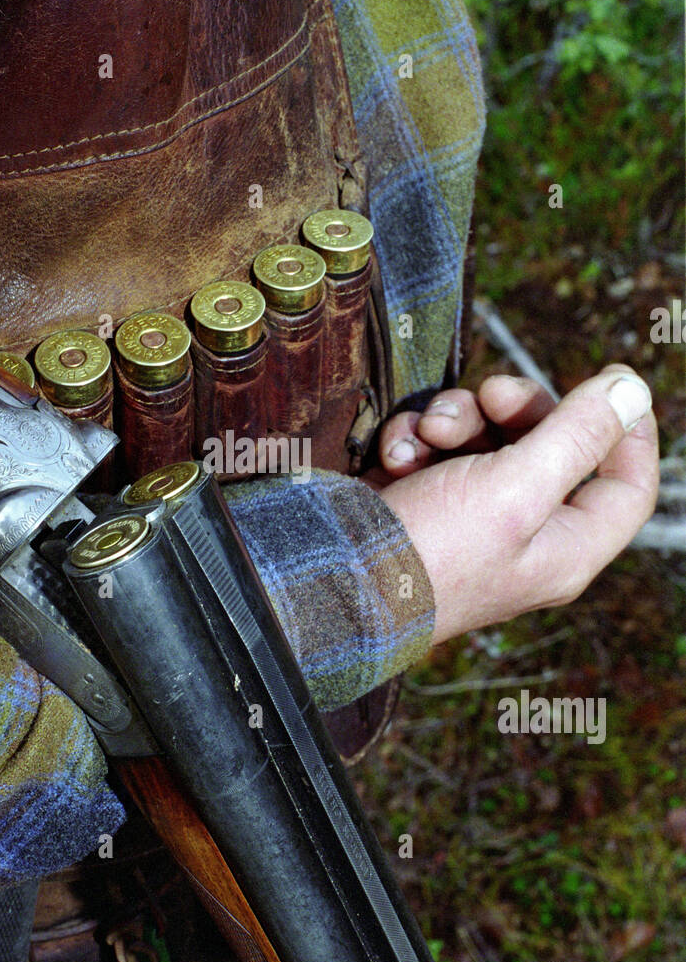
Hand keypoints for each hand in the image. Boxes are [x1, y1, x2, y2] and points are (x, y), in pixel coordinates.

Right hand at [374, 367, 658, 644]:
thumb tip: (632, 388)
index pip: (626, 486)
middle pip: (553, 444)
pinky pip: (434, 447)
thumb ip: (576, 436)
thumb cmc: (429, 553)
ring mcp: (469, 517)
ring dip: (454, 418)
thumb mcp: (514, 489)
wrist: (330, 580)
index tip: (609, 381)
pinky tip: (393, 456)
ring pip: (486, 436)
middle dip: (517, 408)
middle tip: (490, 395)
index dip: (627, 432)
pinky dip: (414, 438)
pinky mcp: (421, 500)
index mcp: (564, 548)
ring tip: (424, 433)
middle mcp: (523, 534)